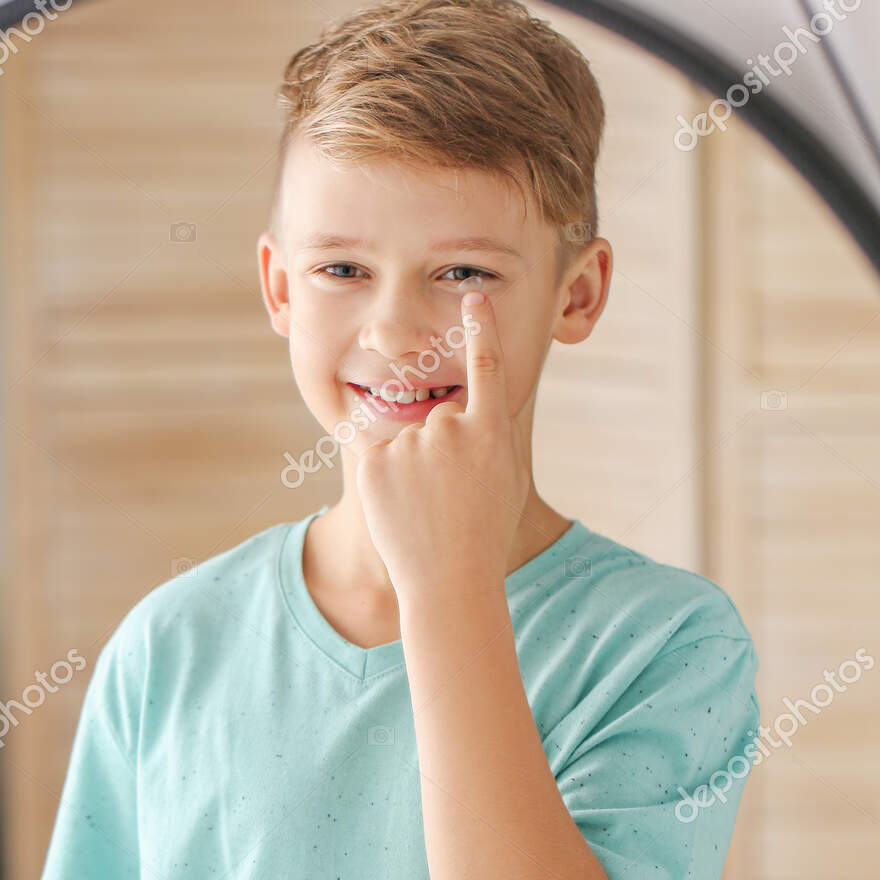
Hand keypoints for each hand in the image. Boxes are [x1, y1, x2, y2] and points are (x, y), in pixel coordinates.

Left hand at [355, 291, 528, 599]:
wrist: (449, 583)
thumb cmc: (484, 535)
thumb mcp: (505, 480)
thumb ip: (489, 435)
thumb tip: (471, 409)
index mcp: (491, 430)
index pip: (486, 364)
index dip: (481, 328)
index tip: (473, 296)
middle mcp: (452, 428)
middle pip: (439, 417)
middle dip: (440, 448)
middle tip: (450, 496)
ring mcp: (411, 444)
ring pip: (407, 440)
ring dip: (412, 468)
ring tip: (426, 509)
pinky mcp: (374, 463)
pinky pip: (377, 457)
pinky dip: (385, 480)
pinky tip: (400, 509)